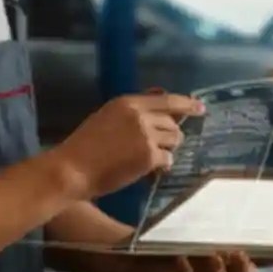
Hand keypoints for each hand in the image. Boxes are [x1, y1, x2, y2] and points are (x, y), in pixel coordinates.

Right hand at [51, 92, 203, 199]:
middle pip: (173, 122)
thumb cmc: (84, 146)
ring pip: (174, 139)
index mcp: (127, 102)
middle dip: (172, 134)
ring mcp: (146, 135)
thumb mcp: (107, 118)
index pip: (166, 100)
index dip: (186, 103)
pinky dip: (162, 165)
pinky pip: (167, 158)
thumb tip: (158, 99)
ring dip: (168, 149)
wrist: (72, 169)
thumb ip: (132, 111)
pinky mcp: (148, 155)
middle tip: (162, 146)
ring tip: (153, 159)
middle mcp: (139, 115)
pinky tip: (150, 171)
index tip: (200, 108)